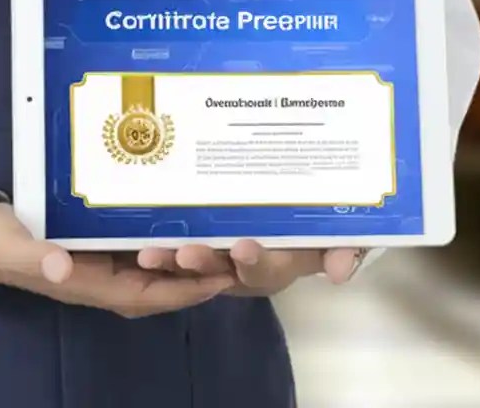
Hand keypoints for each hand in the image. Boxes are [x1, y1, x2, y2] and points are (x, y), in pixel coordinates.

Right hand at [0, 202, 234, 317]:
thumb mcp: (12, 246)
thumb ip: (36, 258)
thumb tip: (63, 269)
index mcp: (86, 283)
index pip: (145, 295)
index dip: (183, 291)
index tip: (220, 280)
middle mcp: (98, 278)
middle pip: (157, 285)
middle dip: (194, 276)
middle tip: (234, 256)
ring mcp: (97, 264)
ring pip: (150, 268)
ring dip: (181, 259)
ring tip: (217, 239)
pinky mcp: (93, 247)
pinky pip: (134, 250)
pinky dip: (159, 241)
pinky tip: (178, 222)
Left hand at [136, 241, 362, 296]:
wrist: (303, 209)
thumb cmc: (320, 225)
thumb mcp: (341, 235)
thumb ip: (345, 248)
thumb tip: (339, 270)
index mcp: (280, 262)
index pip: (269, 268)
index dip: (256, 262)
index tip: (244, 248)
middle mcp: (243, 266)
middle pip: (222, 270)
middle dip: (203, 263)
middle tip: (185, 253)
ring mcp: (216, 257)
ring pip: (191, 263)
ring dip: (170, 261)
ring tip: (149, 254)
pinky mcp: (193, 244)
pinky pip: (172, 250)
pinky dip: (155, 249)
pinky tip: (135, 237)